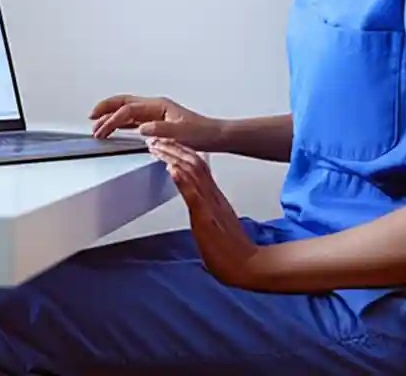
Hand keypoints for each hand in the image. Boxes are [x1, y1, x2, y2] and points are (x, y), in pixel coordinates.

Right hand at [89, 94, 219, 147]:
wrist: (215, 136)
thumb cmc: (203, 133)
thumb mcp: (182, 133)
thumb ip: (160, 130)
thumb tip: (141, 128)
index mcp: (159, 106)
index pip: (128, 110)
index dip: (112, 120)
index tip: (102, 131)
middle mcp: (155, 107)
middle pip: (123, 102)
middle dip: (105, 108)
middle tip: (91, 118)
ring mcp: (156, 113)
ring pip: (127, 110)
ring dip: (111, 116)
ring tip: (97, 124)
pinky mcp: (157, 122)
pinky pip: (133, 119)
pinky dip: (121, 122)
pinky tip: (116, 128)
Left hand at [147, 137, 261, 287]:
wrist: (248, 267)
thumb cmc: (232, 250)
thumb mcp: (216, 222)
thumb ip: (207, 208)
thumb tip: (196, 200)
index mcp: (215, 198)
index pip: (198, 167)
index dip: (182, 151)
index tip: (168, 141)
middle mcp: (213, 197)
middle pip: (194, 164)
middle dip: (174, 149)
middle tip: (157, 137)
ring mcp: (210, 207)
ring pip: (193, 174)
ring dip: (174, 158)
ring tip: (160, 146)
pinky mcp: (207, 220)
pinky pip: (194, 197)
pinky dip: (183, 181)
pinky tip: (172, 169)